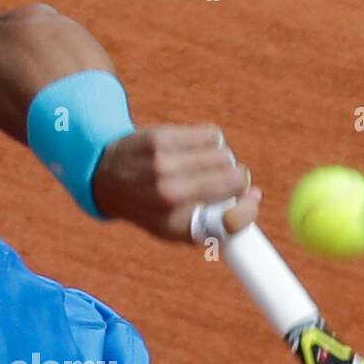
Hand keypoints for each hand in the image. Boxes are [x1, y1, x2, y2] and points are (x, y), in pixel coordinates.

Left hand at [90, 124, 262, 241]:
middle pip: (235, 180)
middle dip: (237, 179)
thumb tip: (255, 196)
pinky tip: (196, 148)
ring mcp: (165, 166)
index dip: (248, 211)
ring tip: (205, 165)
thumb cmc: (154, 205)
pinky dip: (211, 141)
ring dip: (223, 159)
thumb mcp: (178, 227)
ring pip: (225, 155)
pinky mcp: (162, 138)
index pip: (230, 223)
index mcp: (177, 227)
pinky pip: (212, 136)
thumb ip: (218, 221)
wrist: (107, 178)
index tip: (251, 200)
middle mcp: (170, 198)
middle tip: (225, 180)